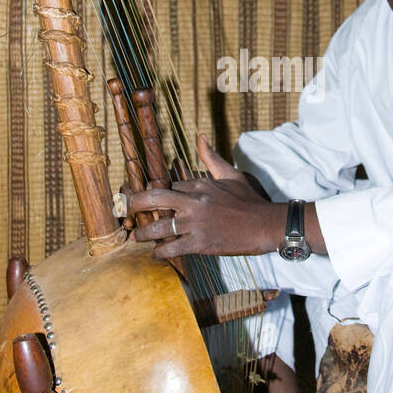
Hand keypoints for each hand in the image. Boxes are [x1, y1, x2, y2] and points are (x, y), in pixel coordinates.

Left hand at [129, 135, 282, 258]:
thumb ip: (212, 157)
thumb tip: (200, 137)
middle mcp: (194, 202)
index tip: (147, 200)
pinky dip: (160, 253)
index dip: (157, 195)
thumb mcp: (231, 174)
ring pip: (160, 227)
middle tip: (127, 209)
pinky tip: (155, 255)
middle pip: (155, 198)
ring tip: (137, 236)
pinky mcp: (201, 243)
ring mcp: (196, 223)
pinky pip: (173, 248)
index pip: (170, 187)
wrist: (265, 225)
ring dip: (144, 233)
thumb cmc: (249, 201)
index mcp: (200, 184)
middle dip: (136, 204)